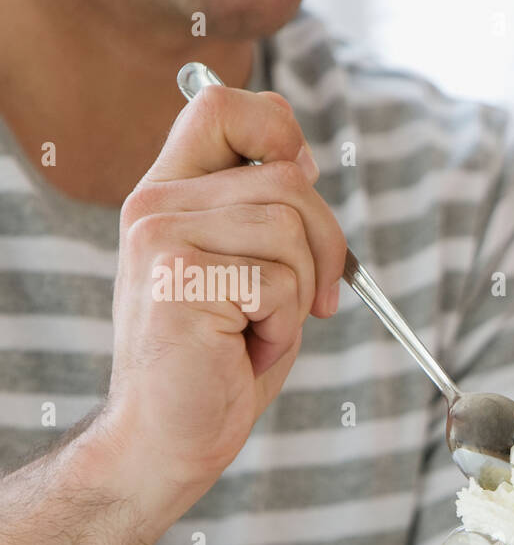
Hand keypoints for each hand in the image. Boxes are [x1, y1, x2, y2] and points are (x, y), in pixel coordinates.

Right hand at [102, 85, 347, 505]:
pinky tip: (245, 349)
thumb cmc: (219, 361)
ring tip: (259, 330)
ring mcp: (161, 238)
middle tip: (310, 300)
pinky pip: (280, 283)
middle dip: (326, 244)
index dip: (278, 131)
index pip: (221, 105)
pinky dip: (284, 328)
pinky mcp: (180, 280)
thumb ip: (267, 210)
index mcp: (169, 194)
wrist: (167, 439)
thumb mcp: (251, 271)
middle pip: (287, 177)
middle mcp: (155, 205)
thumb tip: (302, 154)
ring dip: (300, 294)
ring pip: (291, 229)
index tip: (302, 184)